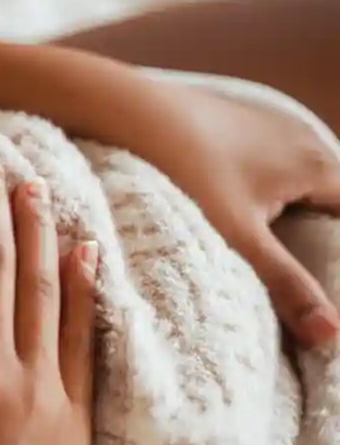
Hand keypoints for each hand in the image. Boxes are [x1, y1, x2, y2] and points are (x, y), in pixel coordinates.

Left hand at [154, 86, 339, 346]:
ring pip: (296, 185)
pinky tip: (236, 220)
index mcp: (319, 164)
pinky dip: (261, 198)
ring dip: (288, 219)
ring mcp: (268, 129)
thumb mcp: (237, 236)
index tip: (328, 290)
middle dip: (319, 242)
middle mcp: (302, 140)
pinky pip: (265, 169)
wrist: (125, 109)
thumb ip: (286, 284)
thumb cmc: (185, 168)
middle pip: (329, 203)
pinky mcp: (233, 127)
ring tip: (270, 260)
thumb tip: (331, 335)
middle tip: (302, 285)